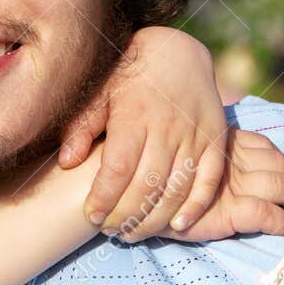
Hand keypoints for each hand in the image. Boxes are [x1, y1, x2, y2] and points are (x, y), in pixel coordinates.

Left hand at [59, 27, 227, 238]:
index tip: (91, 215)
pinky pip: (209, 180)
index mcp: (134, 115)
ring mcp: (195, 134)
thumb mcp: (100, 91)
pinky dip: (196, 206)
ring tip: (133, 233)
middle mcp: (167, 127)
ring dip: (155, 219)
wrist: (177, 50)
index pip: (118, 169)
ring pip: (176, 189)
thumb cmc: (130, 74)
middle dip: (125, 215)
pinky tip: (177, 226)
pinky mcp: (216, 139)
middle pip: (146, 185)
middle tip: (110, 230)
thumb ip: (82, 126)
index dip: (104, 198)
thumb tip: (67, 162)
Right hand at [165, 131, 283, 241]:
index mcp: (228, 141)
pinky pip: (265, 214)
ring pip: (282, 185)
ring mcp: (231, 184)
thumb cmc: (157, 171)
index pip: (271, 150)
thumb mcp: (190, 156)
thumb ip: (214, 156)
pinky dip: (283, 222)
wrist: (128, 191)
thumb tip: (243, 168)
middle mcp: (233, 158)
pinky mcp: (226, 211)